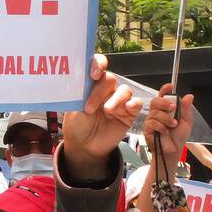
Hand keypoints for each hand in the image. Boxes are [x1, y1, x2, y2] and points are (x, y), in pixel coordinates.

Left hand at [60, 54, 142, 179]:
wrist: (84, 146)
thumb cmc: (78, 125)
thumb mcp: (74, 110)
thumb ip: (80, 96)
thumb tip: (82, 83)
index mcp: (91, 84)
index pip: (98, 66)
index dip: (98, 64)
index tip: (94, 73)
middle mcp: (106, 90)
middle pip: (110, 79)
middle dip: (99, 91)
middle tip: (89, 107)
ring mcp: (118, 100)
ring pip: (124, 90)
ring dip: (116, 99)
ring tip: (107, 110)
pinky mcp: (129, 113)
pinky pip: (137, 103)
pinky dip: (133, 103)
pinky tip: (127, 108)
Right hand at [141, 85, 195, 170]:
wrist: (172, 151)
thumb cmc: (178, 138)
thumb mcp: (186, 122)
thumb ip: (186, 109)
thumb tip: (189, 96)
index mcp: (167, 110)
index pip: (163, 96)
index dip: (165, 89)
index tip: (170, 86)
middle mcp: (157, 113)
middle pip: (155, 101)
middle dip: (165, 103)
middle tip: (173, 108)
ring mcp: (151, 121)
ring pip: (155, 112)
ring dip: (166, 118)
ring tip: (172, 125)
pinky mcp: (147, 129)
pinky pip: (152, 123)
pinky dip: (161, 127)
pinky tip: (164, 132)